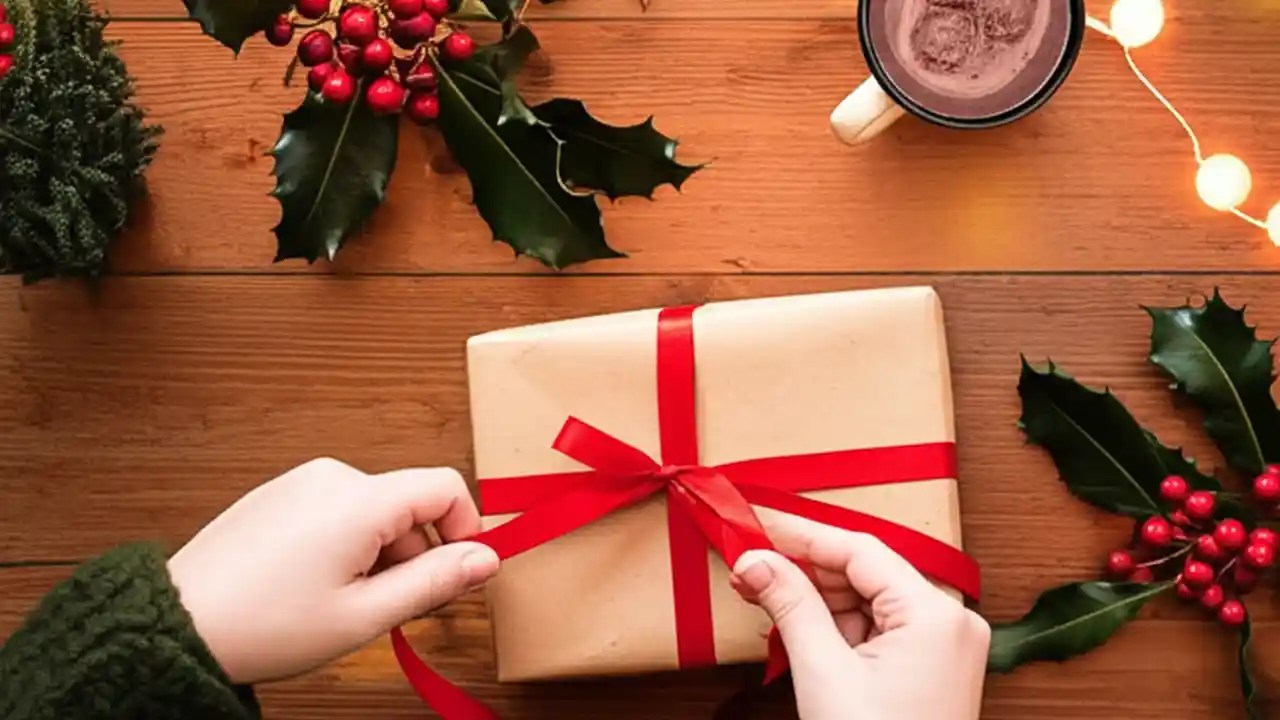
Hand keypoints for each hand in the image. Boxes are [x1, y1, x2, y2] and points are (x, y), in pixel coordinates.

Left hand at [168, 458, 498, 684]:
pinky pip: (337, 510)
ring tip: (344, 604)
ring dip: (379, 555)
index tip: (461, 573)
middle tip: (393, 611)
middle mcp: (332, 477)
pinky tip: (316, 588)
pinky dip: (346, 546)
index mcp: (359, 500)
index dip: (466, 529)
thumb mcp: (364, 617)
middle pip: (408, 505)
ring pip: (374, 511)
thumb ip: (434, 582)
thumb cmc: (265, 626)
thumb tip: (486, 559)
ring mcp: (302, 482)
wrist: (179, 625)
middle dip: (416, 555)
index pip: (444, 487)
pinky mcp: (280, 494)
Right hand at [730, 518, 988, 719]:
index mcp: (935, 614)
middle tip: (747, 562)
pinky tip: (795, 624)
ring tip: (762, 593)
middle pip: (865, 571)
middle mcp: (950, 622)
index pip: (860, 549)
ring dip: (816, 598)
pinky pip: (878, 628)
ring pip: (868, 600)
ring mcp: (944, 646)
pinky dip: (837, 626)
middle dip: (804, 568)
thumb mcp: (823, 672)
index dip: (802, 534)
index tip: (757, 522)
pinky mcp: (931, 668)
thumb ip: (789, 604)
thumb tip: (754, 558)